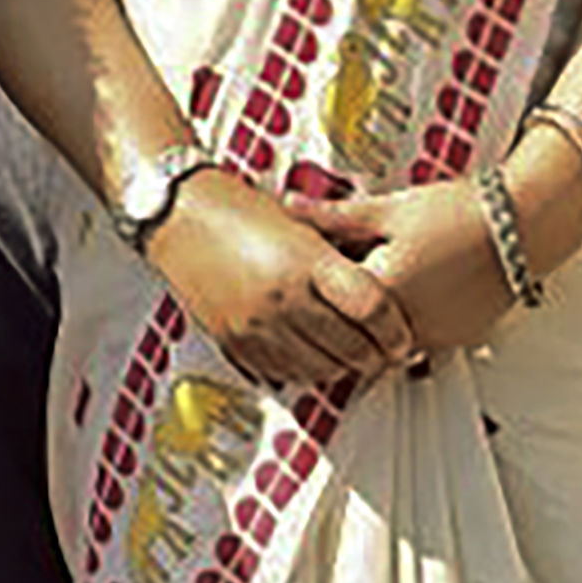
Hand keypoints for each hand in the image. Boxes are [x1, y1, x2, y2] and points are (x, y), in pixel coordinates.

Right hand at [144, 167, 414, 390]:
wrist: (177, 214)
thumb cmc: (240, 209)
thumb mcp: (300, 223)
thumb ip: (338, 260)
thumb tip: (383, 296)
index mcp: (304, 261)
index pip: (373, 310)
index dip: (397, 329)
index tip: (404, 335)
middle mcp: (281, 299)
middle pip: (353, 349)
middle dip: (377, 355)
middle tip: (386, 350)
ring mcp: (256, 326)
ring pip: (322, 370)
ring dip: (343, 366)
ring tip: (350, 351)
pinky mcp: (234, 343)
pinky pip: (285, 374)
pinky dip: (305, 368)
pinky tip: (311, 350)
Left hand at [308, 181, 517, 363]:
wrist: (521, 224)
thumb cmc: (455, 212)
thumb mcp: (386, 211)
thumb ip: (333, 216)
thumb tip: (289, 205)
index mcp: (384, 295)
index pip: (330, 306)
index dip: (316, 285)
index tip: (308, 269)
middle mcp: (410, 328)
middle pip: (357, 331)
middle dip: (344, 309)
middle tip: (340, 277)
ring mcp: (437, 338)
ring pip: (387, 342)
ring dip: (375, 321)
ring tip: (380, 279)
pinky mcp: (459, 339)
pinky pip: (419, 341)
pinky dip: (406, 323)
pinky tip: (413, 288)